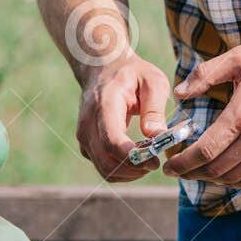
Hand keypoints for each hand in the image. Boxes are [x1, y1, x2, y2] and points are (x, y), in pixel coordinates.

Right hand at [76, 53, 172, 182]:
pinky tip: (137, 157)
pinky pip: (103, 167)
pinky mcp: (86, 145)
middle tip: (155, 162)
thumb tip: (157, 136)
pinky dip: (121, 170)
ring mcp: (83, 136)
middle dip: (134, 169)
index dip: (134, 158)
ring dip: (129, 172)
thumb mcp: (152, 81)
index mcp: (104, 105)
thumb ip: (154, 109)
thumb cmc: (132, 74)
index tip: (155, 161)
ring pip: (104, 169)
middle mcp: (88, 123)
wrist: (102, 68)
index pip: (112, 141)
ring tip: (148, 158)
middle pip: (106, 161)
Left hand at [163, 45, 240, 189]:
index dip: (183, 162)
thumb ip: (206, 74)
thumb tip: (180, 92)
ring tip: (196, 170)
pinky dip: (231, 181)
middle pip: (215, 170)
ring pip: (232, 179)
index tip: (169, 164)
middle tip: (176, 169)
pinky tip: (221, 172)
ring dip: (209, 179)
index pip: (205, 151)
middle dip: (190, 173)